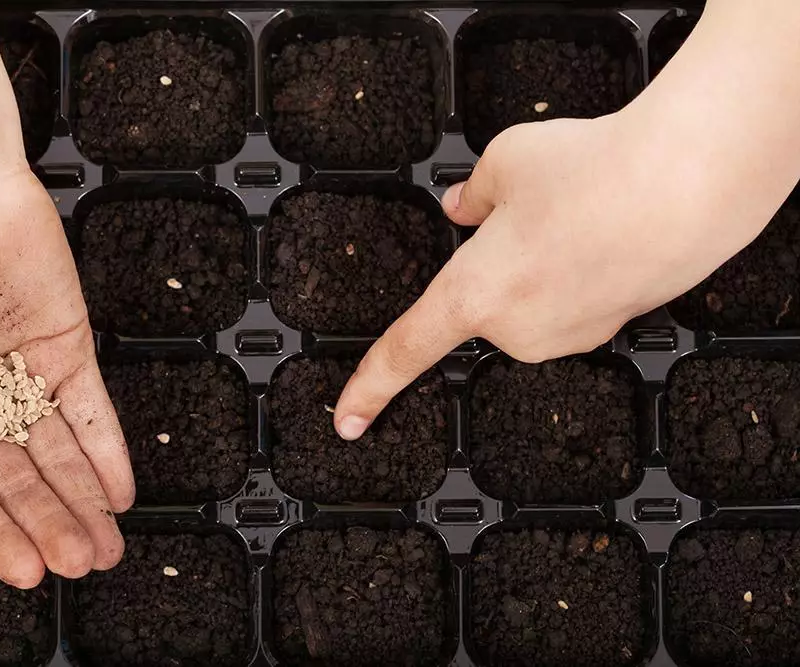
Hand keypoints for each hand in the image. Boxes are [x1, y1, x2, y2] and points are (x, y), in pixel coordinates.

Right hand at [0, 167, 133, 587]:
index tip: (28, 572)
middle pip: (22, 482)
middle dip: (51, 526)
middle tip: (81, 563)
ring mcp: (27, 379)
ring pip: (61, 455)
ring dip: (83, 501)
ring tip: (107, 544)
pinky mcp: (68, 352)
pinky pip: (92, 412)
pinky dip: (107, 452)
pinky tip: (119, 490)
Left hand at [333, 112, 777, 439]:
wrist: (686, 189)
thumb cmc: (590, 174)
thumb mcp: (506, 162)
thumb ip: (475, 194)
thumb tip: (461, 208)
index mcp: (472, 294)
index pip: (405, 350)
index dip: (371, 386)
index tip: (347, 420)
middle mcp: (516, 330)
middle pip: (483, 299)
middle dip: (498, 258)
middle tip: (536, 208)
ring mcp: (565, 337)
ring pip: (530, 299)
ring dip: (542, 262)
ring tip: (580, 213)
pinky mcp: (608, 331)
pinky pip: (571, 302)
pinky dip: (577, 270)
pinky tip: (604, 233)